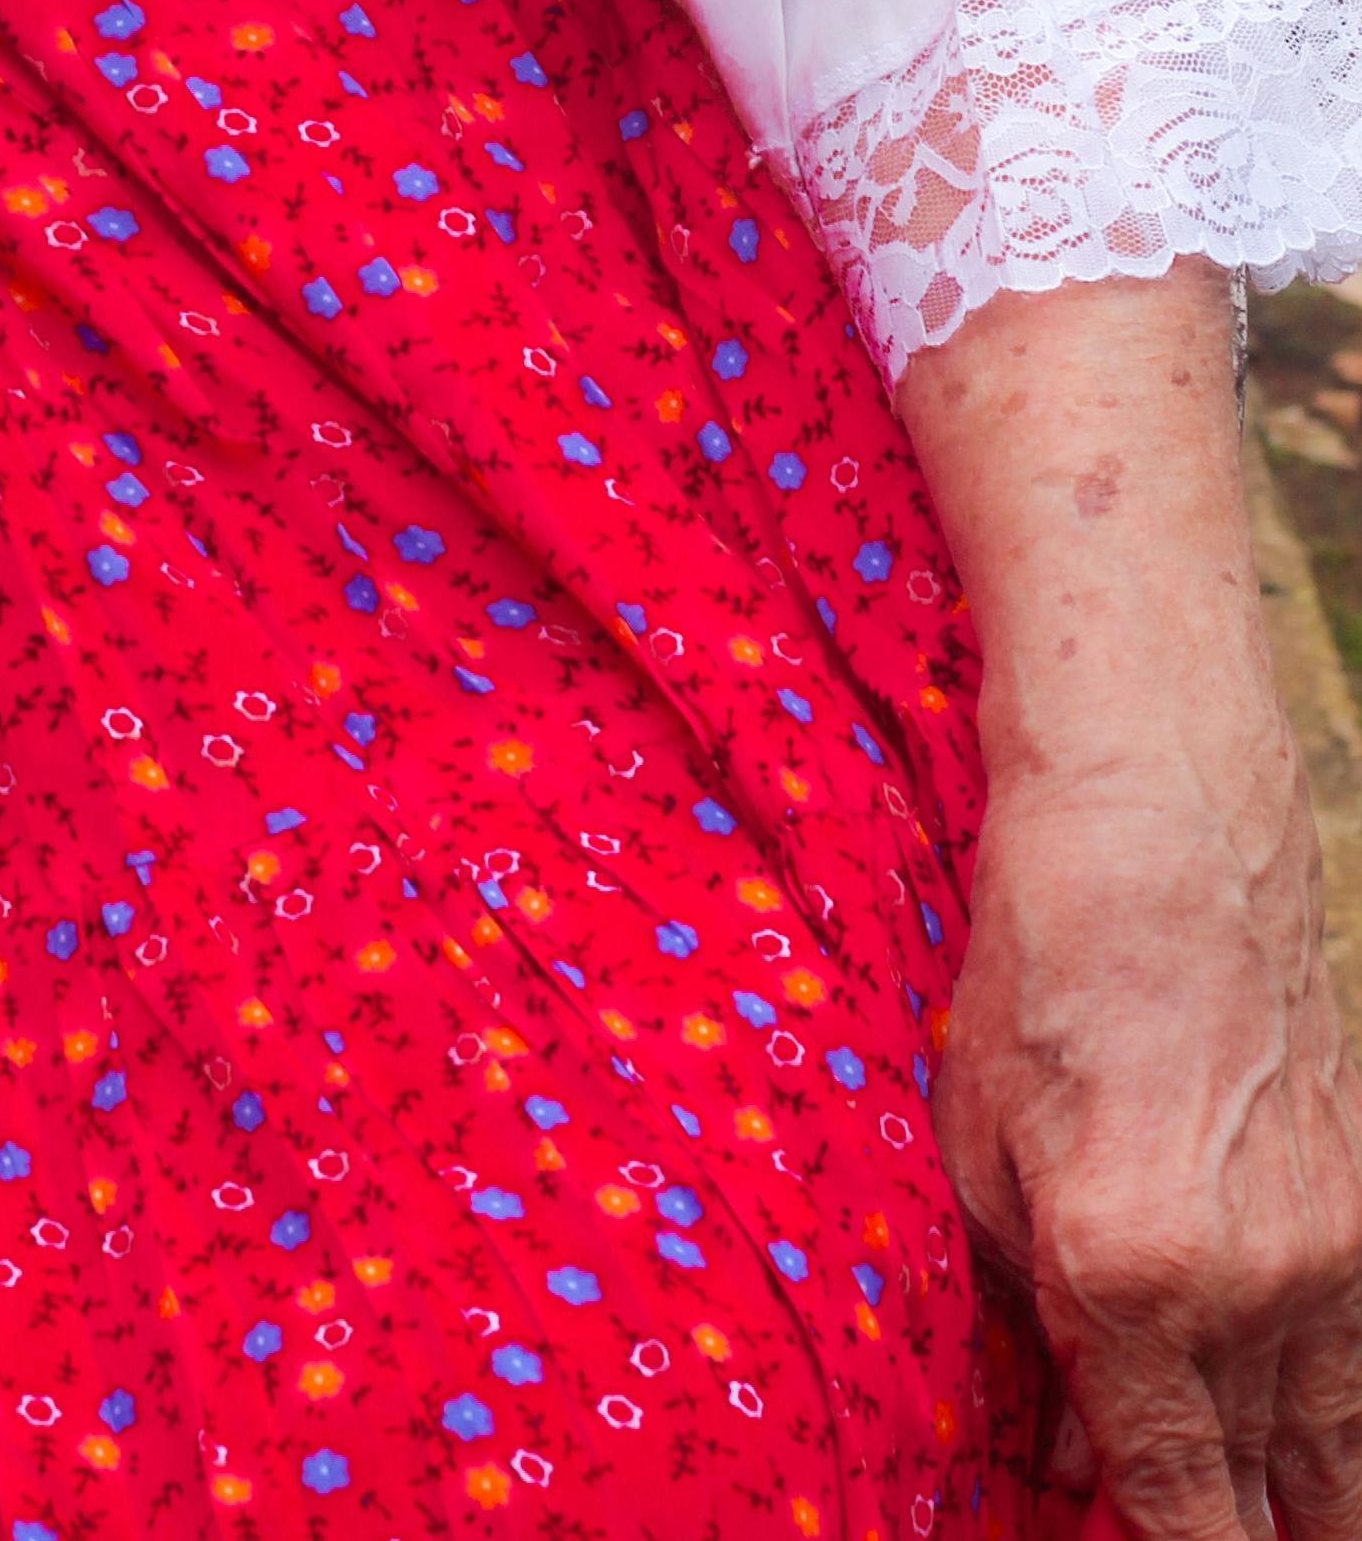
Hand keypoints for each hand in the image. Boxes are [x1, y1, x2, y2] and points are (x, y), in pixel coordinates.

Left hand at [905, 265, 1361, 1531]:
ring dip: (1301, 1510)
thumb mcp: (980, 1151)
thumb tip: (1055, 1461)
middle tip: (1187, 1536)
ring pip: (1340, 1458)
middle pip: (1268, 1502)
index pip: (1170, 1502)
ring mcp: (1329, 1257)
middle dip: (1229, 1538)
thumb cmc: (1037, 973)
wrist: (1164, 836)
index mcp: (1125, 1279)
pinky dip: (1338, 1435)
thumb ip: (1023, 1326)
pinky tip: (1310, 1469)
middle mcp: (1248, 1290)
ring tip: (1262, 1527)